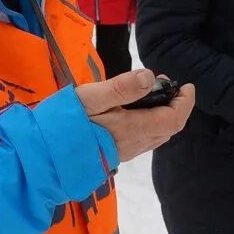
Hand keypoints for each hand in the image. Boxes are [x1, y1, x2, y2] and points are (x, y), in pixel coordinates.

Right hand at [76, 69, 194, 161]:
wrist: (45, 157)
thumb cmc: (66, 123)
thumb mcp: (91, 98)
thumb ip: (121, 87)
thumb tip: (150, 76)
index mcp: (132, 129)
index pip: (173, 119)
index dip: (185, 103)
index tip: (188, 86)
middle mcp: (134, 144)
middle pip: (168, 129)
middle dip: (176, 107)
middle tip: (168, 84)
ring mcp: (125, 152)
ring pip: (157, 136)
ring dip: (164, 116)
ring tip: (153, 94)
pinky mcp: (115, 154)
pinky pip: (145, 140)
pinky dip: (151, 123)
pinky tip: (137, 111)